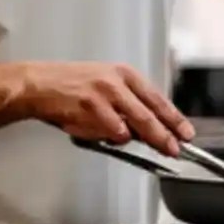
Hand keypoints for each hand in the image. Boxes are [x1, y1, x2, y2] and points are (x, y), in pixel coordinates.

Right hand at [21, 62, 194, 155]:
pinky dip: (111, 138)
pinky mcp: (91, 107)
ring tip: (141, 145)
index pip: (158, 99)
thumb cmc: (67, 85)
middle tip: (175, 149)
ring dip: (140, 139)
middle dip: (166, 136)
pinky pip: (112, 131)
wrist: (37, 84)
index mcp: (124, 73)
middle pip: (151, 114)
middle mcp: (117, 81)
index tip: (186, 132)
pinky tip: (100, 133)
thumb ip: (126, 104)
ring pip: (135, 125)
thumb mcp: (103, 85)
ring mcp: (105, 94)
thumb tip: (147, 128)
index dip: (175, 119)